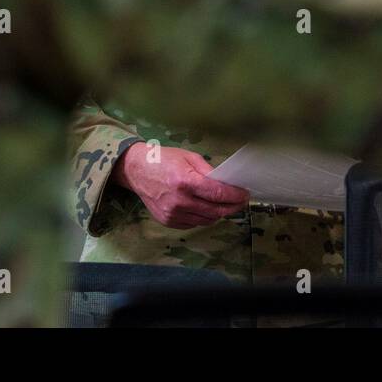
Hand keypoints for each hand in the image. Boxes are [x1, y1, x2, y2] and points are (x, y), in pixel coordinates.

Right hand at [113, 144, 249, 229]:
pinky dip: (203, 217)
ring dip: (219, 213)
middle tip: (240, 201)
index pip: (218, 194)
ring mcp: (173, 214)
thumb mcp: (188, 157)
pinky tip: (205, 207)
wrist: (136, 170)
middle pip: (216, 210)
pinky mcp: (168, 221)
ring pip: (207, 220)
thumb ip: (208, 171)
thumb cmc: (163, 160)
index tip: (245, 194)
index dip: (235, 196)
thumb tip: (226, 182)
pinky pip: (194, 223)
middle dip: (232, 206)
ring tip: (224, 204)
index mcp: (184, 181)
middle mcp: (179, 201)